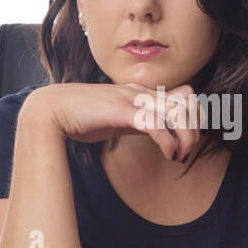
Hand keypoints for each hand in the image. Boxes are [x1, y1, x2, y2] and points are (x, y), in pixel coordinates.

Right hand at [24, 82, 206, 162]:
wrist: (52, 109)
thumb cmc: (82, 116)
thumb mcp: (118, 118)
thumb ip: (138, 121)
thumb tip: (156, 132)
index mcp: (142, 93)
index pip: (185, 95)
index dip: (194, 116)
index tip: (188, 139)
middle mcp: (141, 92)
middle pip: (188, 103)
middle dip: (195, 130)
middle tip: (186, 151)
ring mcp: (132, 99)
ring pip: (177, 112)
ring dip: (186, 137)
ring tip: (180, 155)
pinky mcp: (122, 111)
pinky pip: (156, 123)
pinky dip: (168, 141)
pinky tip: (168, 155)